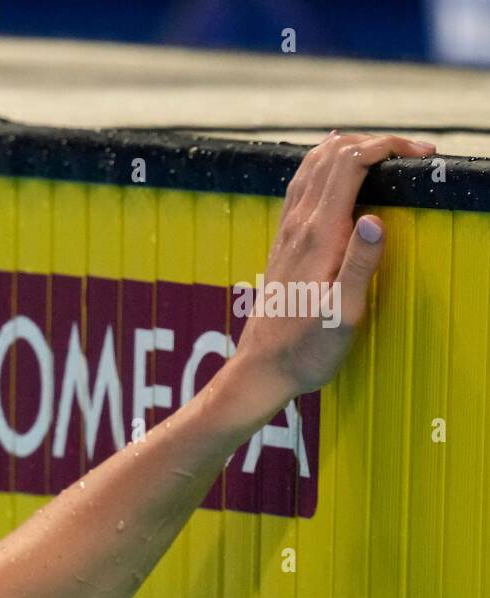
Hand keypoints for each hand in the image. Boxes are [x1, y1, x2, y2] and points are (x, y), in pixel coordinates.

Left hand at [230, 132, 435, 409]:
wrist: (263, 367)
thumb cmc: (306, 349)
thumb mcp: (343, 314)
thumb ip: (359, 265)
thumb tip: (376, 219)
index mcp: (318, 236)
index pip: (350, 164)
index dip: (387, 147)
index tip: (422, 153)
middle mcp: (298, 226)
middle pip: (331, 155)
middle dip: (376, 142)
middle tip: (415, 153)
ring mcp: (287, 232)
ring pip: (312, 166)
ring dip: (350, 148)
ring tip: (387, 152)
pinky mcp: (284, 242)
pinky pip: (302, 186)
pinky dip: (326, 165)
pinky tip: (338, 168)